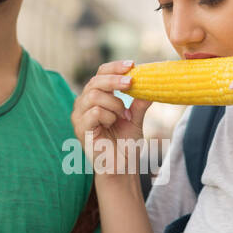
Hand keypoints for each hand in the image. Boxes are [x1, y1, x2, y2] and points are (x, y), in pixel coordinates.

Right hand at [71, 59, 152, 178]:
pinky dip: (108, 116)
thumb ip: (140, 102)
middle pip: (95, 81)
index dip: (114, 67)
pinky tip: (113, 124)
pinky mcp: (80, 129)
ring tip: (123, 115)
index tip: (132, 65)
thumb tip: (153, 82)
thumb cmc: (126, 144)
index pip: (101, 74)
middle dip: (115, 80)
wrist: (122, 167)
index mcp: (96, 97)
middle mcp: (84, 104)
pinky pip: (94, 112)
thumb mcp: (136, 118)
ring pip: (94, 95)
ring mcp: (79, 116)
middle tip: (131, 83)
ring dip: (114, 103)